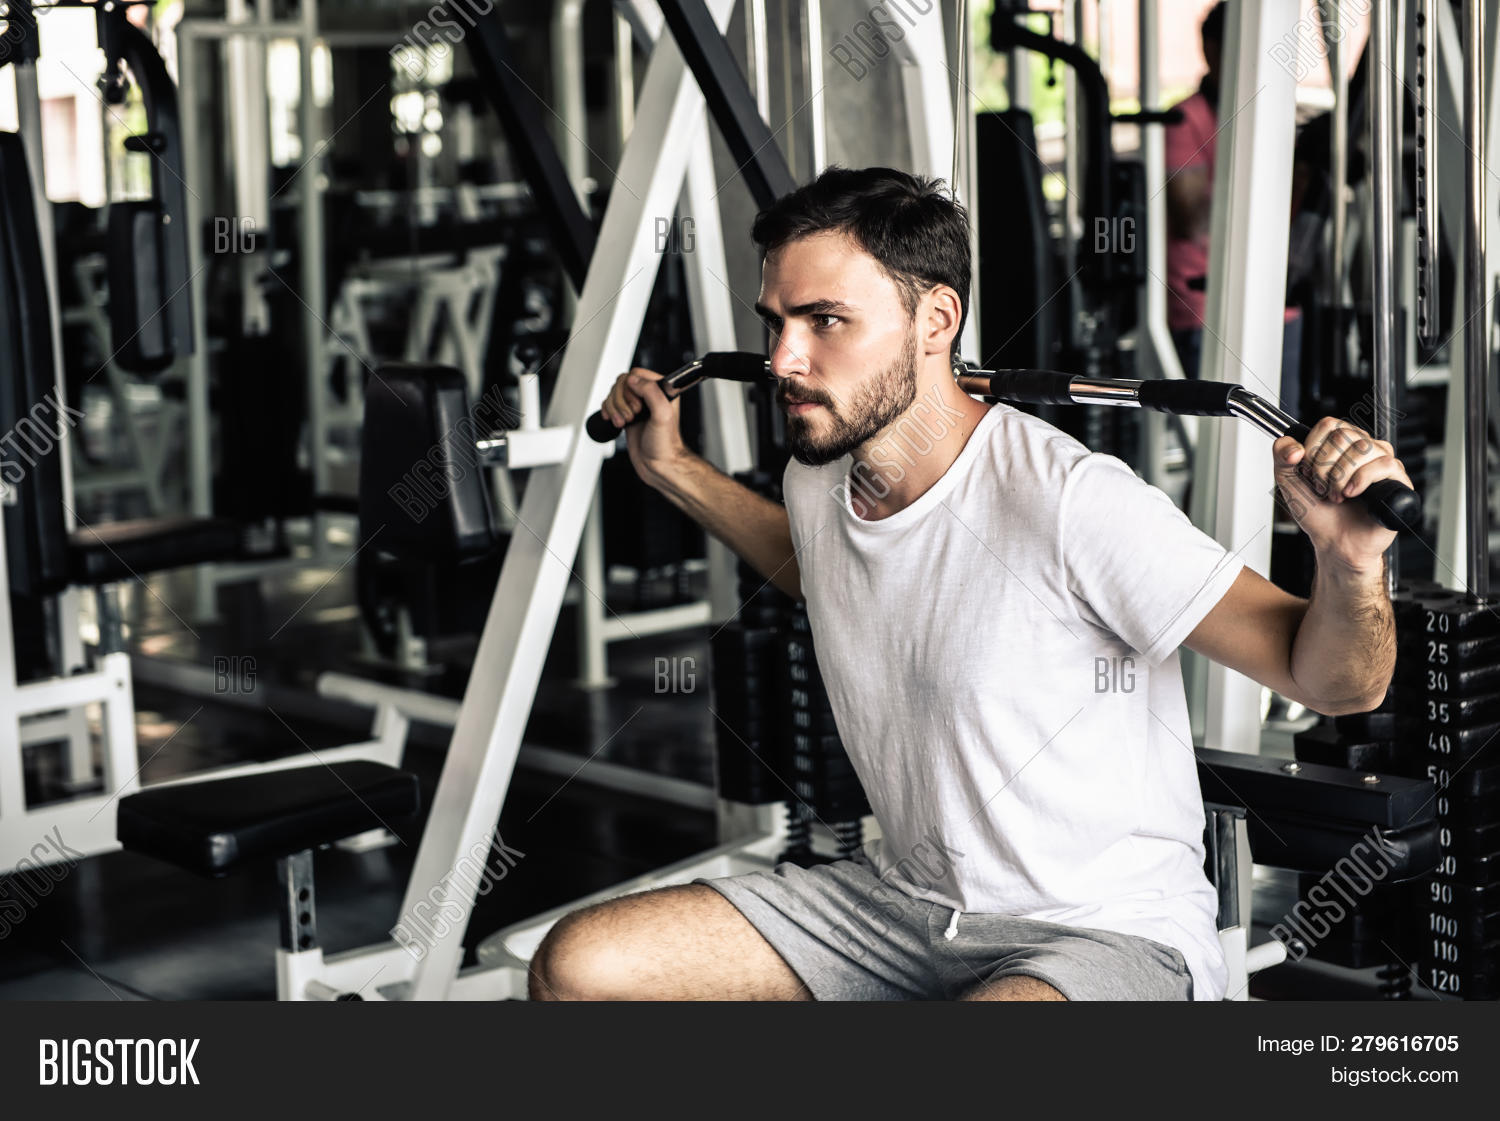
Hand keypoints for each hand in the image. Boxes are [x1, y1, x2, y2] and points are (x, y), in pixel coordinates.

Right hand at [599, 367, 686, 484]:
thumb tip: (633, 380)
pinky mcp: (627, 415)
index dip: (631, 388)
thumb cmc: (664, 444)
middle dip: (621, 401)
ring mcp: (636, 405)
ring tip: (625, 422)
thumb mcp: (662, 415)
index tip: (637, 406)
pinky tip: (616, 422)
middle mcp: (649, 396)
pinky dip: (609, 412)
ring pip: (614, 394)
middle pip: (621, 383)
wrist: (657, 465)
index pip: (637, 374)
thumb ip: (650, 392)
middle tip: (632, 416)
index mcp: (661, 390)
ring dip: (615, 409)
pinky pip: (610, 404)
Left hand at [1272, 418, 1411, 570]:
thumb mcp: (1288, 481)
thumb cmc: (1317, 513)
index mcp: (1341, 444)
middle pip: (1344, 435)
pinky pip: (1384, 464)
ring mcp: (1382, 462)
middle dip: (1324, 467)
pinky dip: (1361, 480)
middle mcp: (1364, 448)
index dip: (1313, 449)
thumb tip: (1292, 444)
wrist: (1335, 542)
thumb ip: (1281, 456)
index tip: (1307, 471)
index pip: (1329, 424)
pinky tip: (1353, 495)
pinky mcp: (1398, 479)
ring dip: (1340, 478)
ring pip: (1363, 448)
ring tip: (1337, 496)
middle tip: (1323, 488)